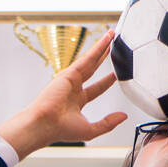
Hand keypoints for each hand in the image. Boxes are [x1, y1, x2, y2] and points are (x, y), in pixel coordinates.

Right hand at [0, 27, 127, 158]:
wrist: (45, 124)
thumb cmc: (60, 130)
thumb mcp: (91, 130)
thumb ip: (108, 123)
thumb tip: (122, 116)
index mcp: (77, 101)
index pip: (96, 88)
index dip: (106, 82)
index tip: (114, 75)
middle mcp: (74, 88)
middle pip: (93, 69)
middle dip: (103, 58)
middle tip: (112, 48)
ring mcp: (70, 79)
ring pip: (90, 60)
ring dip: (101, 47)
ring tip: (111, 36)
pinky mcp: (69, 73)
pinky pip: (87, 58)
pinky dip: (97, 48)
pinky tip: (105, 40)